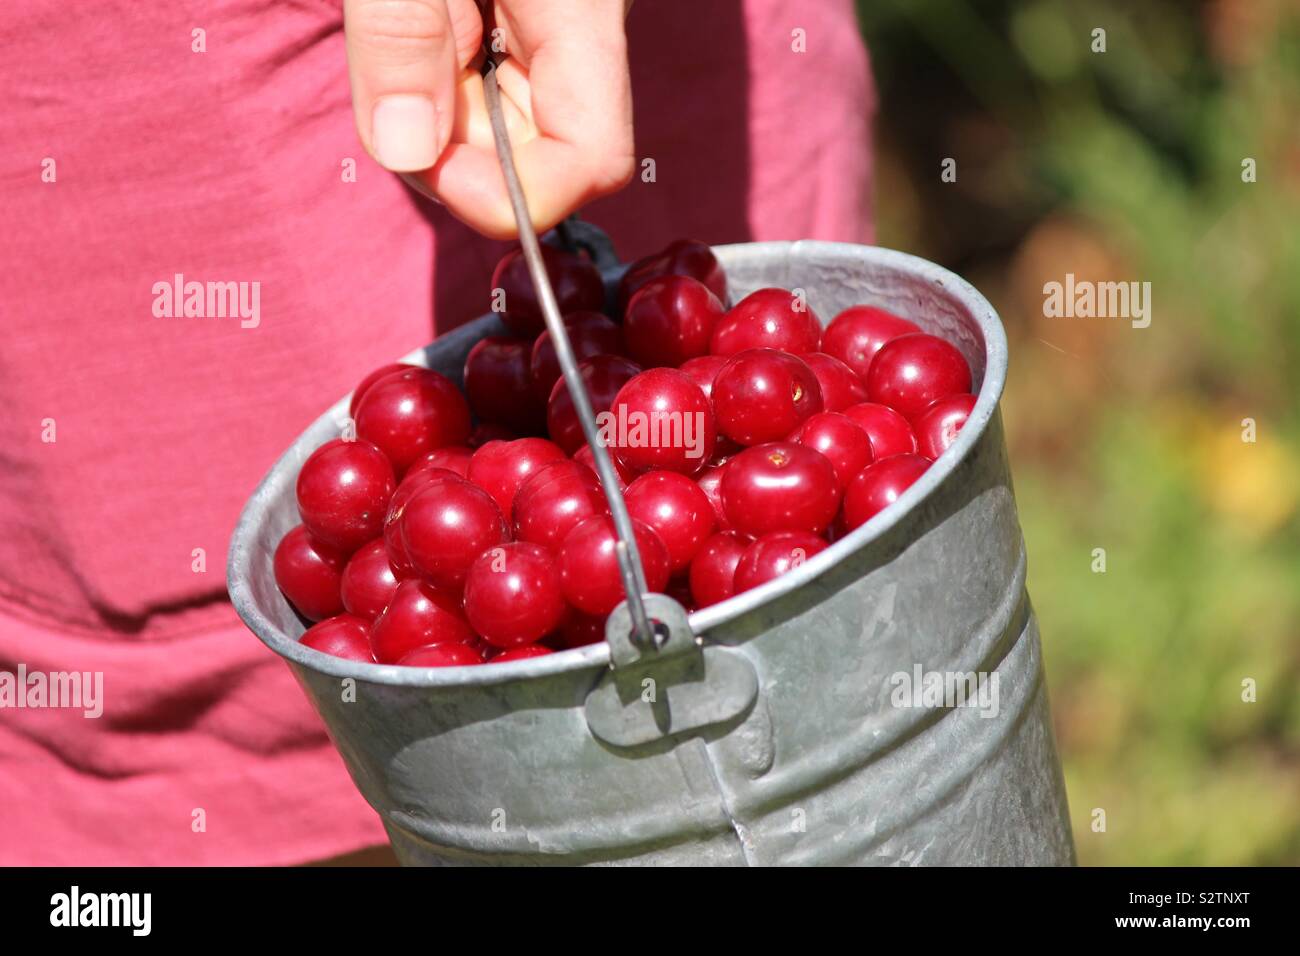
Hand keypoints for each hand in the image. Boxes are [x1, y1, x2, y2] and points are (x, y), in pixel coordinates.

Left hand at [344, 0, 634, 237]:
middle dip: (458, 154)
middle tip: (395, 81)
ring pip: (512, 140)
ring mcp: (559, 41)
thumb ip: (401, 37)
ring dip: (440, 122)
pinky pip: (492, 103)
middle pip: (545, 161)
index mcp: (581, 13)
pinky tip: (418, 39)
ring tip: (402, 36)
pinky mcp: (526, 38)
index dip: (510, 193)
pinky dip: (441, 93)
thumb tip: (407, 152)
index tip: (427, 158)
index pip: (590, 161)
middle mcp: (584, 39)